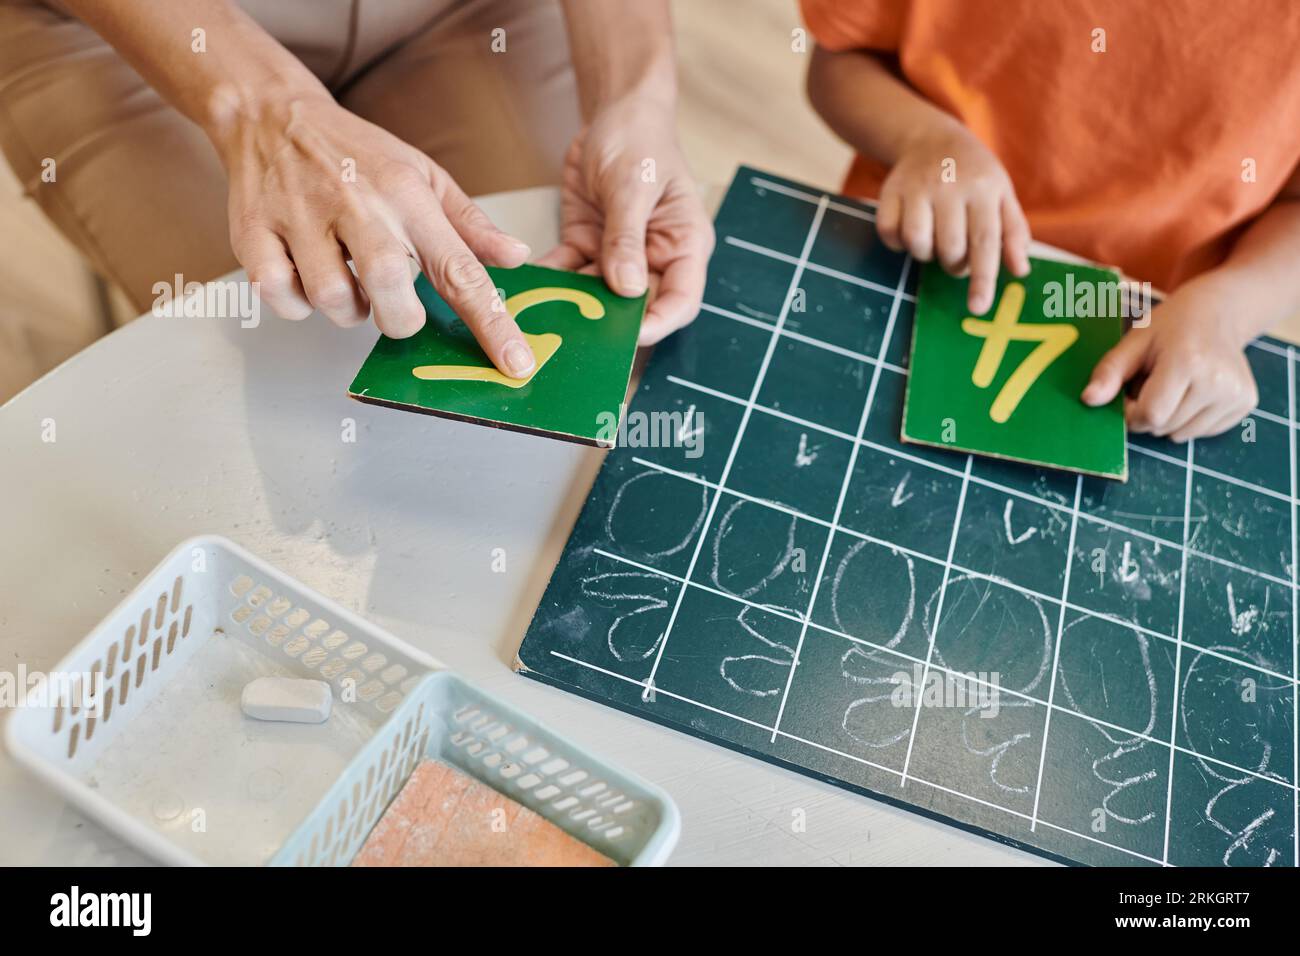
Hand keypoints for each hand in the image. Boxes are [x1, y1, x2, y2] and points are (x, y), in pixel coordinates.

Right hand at [216, 92, 537, 376]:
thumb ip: (470, 225)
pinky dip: (296, 303)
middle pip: (388, 286)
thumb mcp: (424, 176)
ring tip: (349, 282)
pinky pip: (280, 294)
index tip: (515, 364)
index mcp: (406, 195)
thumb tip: (517, 258)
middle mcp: (357, 204)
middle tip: (395, 306)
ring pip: (332, 299)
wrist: (272, 115)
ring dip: (348, 310)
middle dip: (398, 318)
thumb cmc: (359, 155)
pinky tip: (306, 277)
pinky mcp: (255, 231)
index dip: (491, 323)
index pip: (460, 269)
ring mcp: (301, 217)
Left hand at [538, 100, 713, 344]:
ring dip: (574, 305)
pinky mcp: (589, 246)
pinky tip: (530, 287)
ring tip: (547, 314)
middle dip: (610, 321)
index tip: (631, 334)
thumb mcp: (633, 185)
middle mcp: (655, 257)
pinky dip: (552, 280)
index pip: (681, 299)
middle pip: (638, 306)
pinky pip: (569, 273)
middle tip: (579, 331)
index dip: (659, 322)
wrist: (615, 112)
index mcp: (683, 244)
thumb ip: (628, 237)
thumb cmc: (640, 138)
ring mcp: (620, 256)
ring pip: (599, 296)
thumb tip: (627, 289)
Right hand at [876, 121, 1029, 313]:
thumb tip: (1020, 270)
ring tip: (933, 240)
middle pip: (950, 247)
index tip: (978, 307)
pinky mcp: (889, 191)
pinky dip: (898, 242)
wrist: (932, 138)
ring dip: (925, 253)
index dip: (982, 278)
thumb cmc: (974, 175)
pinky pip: (888, 233)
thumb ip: (1013, 233)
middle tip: (956, 254)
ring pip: (917, 242)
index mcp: (984, 189)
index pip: (985, 241)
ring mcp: (916, 188)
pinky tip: (909, 230)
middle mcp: (950, 186)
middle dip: (953, 264)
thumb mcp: (1002, 195)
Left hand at [1081, 278, 1257, 441]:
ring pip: (1183, 434)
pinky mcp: (1245, 403)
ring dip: (1169, 418)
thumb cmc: (1169, 327)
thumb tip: (1088, 400)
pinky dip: (1190, 420)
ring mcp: (1236, 394)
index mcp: (1188, 363)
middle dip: (1148, 414)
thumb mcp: (1133, 343)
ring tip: (1174, 385)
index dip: (1131, 412)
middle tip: (1153, 384)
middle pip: (1165, 427)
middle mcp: (1217, 381)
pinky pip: (1203, 432)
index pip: (1151, 415)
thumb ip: (1109, 372)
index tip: (1130, 394)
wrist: (1217, 312)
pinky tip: (1193, 391)